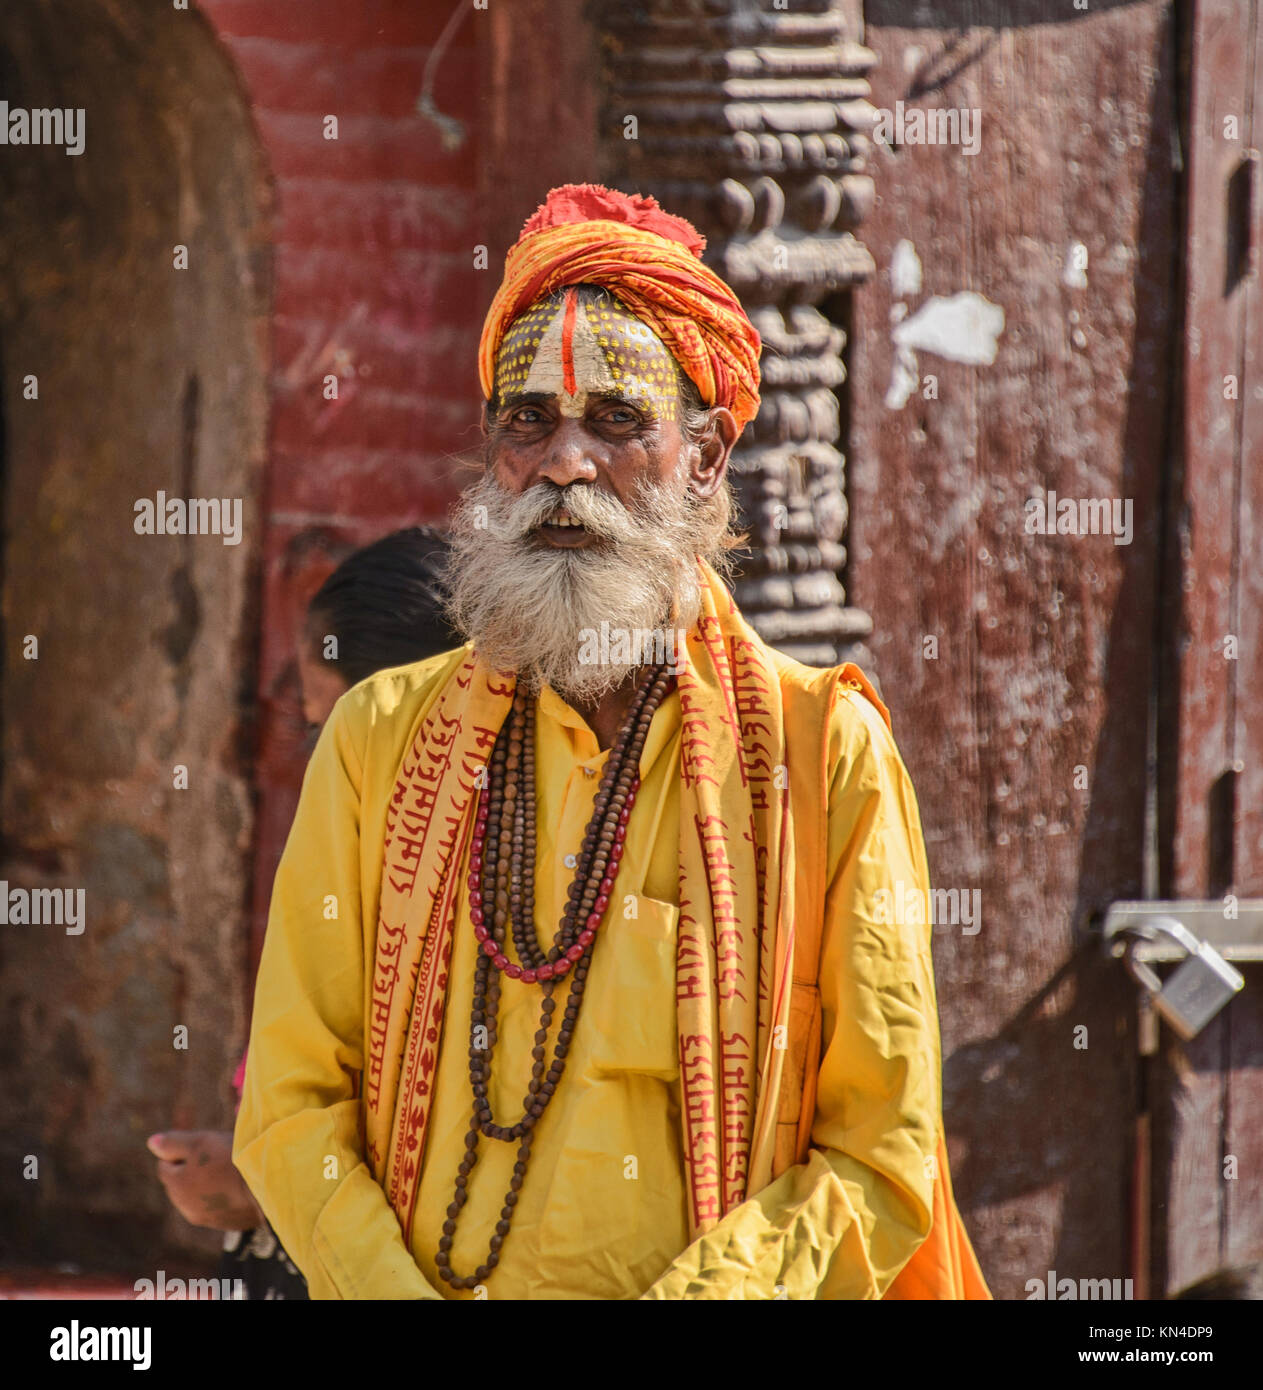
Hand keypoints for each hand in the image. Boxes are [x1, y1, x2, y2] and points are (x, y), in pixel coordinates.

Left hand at [147, 1130, 264, 1230]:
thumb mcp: (200, 1142)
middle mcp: (185, 1207)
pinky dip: (222, 1197)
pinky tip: (239, 1186)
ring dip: (207, 1184)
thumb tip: (150, 1142)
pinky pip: (218, 1206)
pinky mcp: (227, 1224)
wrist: (267, 1186)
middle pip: (181, 1183)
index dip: (181, 1152)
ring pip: (199, 1196)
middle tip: (218, 1156)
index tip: (203, 1146)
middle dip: (193, 1170)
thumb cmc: (231, 1159)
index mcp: (176, 1187)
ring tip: (231, 1171)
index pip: (165, 1167)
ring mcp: (207, 1219)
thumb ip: (173, 1143)